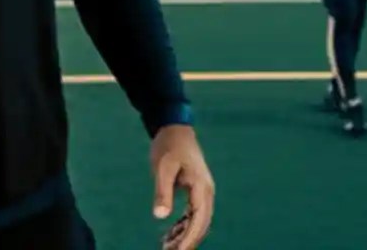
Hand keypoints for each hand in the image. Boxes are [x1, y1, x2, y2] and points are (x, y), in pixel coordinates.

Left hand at [151, 125, 214, 249]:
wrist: (175, 127)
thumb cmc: (168, 145)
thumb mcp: (162, 167)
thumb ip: (162, 191)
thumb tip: (160, 216)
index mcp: (201, 186)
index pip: (199, 219)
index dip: (189, 238)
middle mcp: (206, 191)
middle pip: (201, 224)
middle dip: (188, 241)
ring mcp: (203, 191)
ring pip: (198, 221)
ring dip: (185, 235)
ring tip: (167, 248)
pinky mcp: (195, 190)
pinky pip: (193, 214)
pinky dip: (183, 226)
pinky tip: (170, 235)